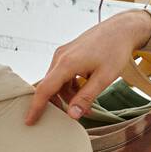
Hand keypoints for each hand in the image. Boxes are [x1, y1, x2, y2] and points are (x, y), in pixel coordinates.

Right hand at [24, 9, 150, 124]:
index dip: (36, 107)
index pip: (45, 89)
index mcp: (66, 63)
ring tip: (89, 106)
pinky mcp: (69, 54)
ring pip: (59, 82)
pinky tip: (86, 90)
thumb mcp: (104, 78)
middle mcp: (60, 57)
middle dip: (61, 103)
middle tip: (78, 116)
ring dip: (70, 95)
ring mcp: (63, 54)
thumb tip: (73, 115)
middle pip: (51, 87)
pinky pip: (64, 74)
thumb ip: (87, 97)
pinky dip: (72, 86)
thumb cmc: (115, 51)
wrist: (121, 29)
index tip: (29, 122)